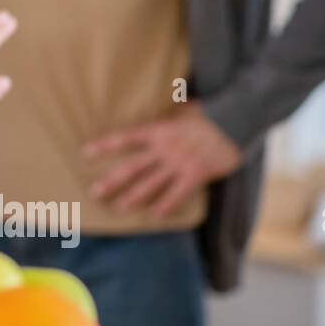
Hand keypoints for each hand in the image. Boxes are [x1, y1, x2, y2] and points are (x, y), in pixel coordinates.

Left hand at [83, 104, 242, 218]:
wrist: (239, 119)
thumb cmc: (211, 112)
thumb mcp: (183, 110)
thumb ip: (167, 118)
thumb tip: (158, 115)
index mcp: (159, 130)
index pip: (125, 138)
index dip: (105, 146)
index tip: (85, 154)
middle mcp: (164, 148)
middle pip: (132, 167)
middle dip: (111, 180)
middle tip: (93, 192)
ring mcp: (179, 163)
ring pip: (150, 184)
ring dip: (132, 197)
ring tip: (118, 208)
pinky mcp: (196, 174)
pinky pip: (177, 194)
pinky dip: (165, 206)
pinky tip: (154, 216)